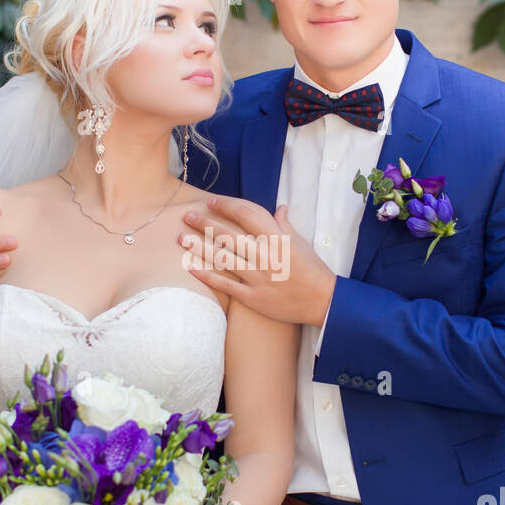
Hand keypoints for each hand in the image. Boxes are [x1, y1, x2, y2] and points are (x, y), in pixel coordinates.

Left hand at [180, 195, 334, 326]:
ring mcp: (258, 277)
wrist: (323, 302)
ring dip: (199, 247)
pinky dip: (207, 275)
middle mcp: (265, 255)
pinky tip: (191, 267)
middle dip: (204, 223)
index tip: (211, 202)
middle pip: (228, 234)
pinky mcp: (254, 297)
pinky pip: (225, 285)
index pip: (247, 215)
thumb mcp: (300, 243)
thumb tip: (279, 207)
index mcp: (277, 239)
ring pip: (222, 258)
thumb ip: (285, 225)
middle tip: (186, 216)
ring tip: (181, 238)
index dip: (227, 206)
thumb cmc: (312, 271)